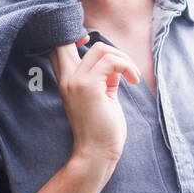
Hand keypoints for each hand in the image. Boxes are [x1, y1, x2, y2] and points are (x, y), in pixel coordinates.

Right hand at [49, 36, 141, 166]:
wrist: (97, 153)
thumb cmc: (102, 129)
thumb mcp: (103, 96)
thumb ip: (105, 78)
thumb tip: (116, 62)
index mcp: (67, 81)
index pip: (60, 46)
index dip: (77, 38)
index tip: (105, 54)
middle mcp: (67, 78)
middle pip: (77, 40)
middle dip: (107, 47)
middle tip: (124, 66)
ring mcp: (76, 81)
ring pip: (100, 48)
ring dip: (123, 58)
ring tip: (133, 76)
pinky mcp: (88, 86)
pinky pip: (111, 61)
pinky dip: (126, 66)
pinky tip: (133, 80)